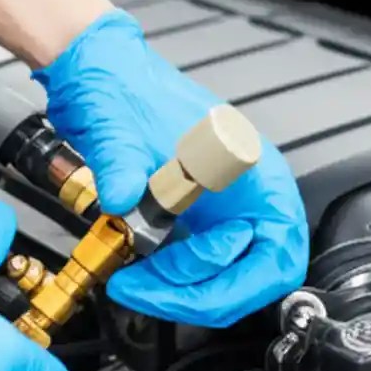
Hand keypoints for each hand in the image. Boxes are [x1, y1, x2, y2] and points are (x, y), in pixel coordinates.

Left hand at [33, 11, 308, 326]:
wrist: (97, 73)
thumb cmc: (122, 87)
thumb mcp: (121, 129)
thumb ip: (123, 166)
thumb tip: (121, 197)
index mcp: (254, 173)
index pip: (273, 260)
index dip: (225, 285)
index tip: (171, 286)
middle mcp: (246, 197)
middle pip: (248, 280)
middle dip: (194, 297)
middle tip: (141, 291)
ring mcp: (220, 210)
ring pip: (219, 279)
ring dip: (176, 292)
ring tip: (131, 282)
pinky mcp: (192, 219)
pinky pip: (192, 266)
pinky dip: (165, 278)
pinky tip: (134, 269)